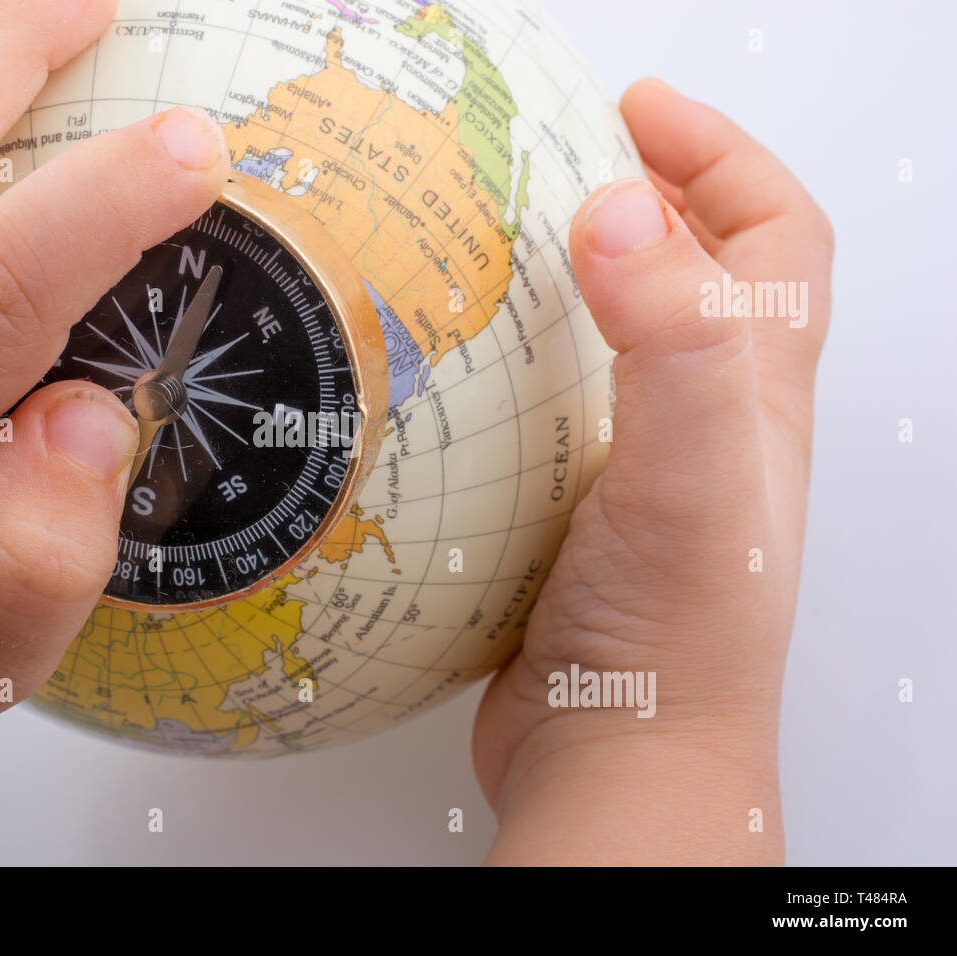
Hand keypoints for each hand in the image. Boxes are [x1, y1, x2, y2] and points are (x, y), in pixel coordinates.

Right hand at [472, 79, 833, 863]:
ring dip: (568, 280)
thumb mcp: (692, 472)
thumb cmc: (676, 635)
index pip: (776, 238)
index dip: (720, 155)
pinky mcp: (569, 508)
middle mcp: (706, 421)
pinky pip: (544, 409)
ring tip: (496, 246)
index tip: (636, 111)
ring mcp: (636, 466)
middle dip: (641, 197)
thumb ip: (673, 339)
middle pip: (697, 275)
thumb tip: (622, 208)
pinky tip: (449, 369)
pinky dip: (507, 367)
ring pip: (614, 342)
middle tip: (557, 160)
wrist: (616, 755)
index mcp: (753, 394)